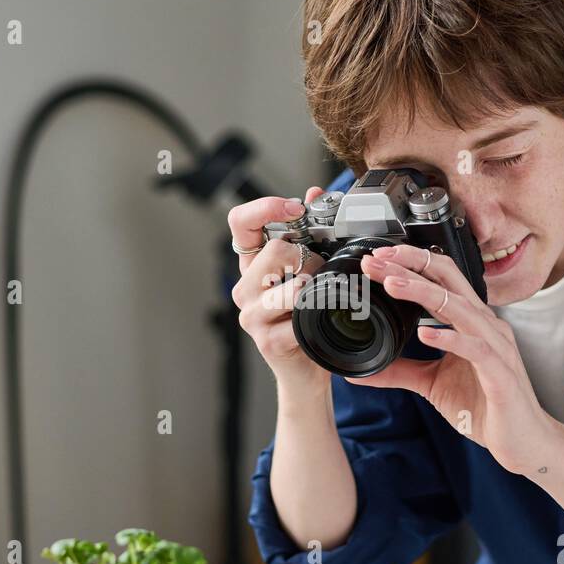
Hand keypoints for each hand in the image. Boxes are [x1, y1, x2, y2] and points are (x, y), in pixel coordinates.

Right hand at [228, 187, 328, 390]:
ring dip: (317, 288)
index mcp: (251, 266)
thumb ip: (309, 231)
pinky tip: (322, 320)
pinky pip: (301, 317)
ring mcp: (252, 315)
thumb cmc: (308, 319)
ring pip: (290, 285)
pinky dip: (320, 316)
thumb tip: (314, 192)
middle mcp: (244, 288)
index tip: (295, 208)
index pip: (240, 222)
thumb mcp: (309, 270)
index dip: (266, 207)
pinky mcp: (268, 341)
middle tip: (319, 274)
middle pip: (274, 250)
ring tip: (322, 298)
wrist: (306, 371)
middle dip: (308, 257)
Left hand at [350, 243, 554, 475]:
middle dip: (411, 266)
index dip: (410, 265)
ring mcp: (496, 348)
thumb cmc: (485, 406)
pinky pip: (476, 349)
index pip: (440, 281)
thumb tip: (360, 372)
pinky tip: (425, 333)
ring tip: (393, 284)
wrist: (523, 441)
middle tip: (376, 261)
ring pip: (459, 308)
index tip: (376, 260)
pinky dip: (450, 338)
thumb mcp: (432, 384)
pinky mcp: (500, 375)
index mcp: (471, 323)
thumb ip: (400, 372)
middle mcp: (485, 327)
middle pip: (449, 281)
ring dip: (424, 293)